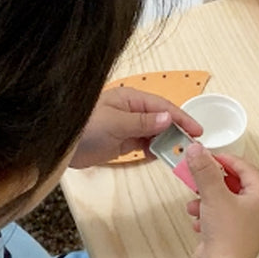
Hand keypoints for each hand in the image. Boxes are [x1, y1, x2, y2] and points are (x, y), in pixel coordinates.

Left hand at [69, 86, 202, 168]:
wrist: (60, 145)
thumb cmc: (85, 127)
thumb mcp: (116, 123)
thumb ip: (143, 122)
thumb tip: (168, 119)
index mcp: (132, 99)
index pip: (164, 107)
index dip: (182, 119)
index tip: (198, 132)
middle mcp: (133, 111)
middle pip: (162, 121)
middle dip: (178, 132)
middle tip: (192, 147)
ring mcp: (128, 127)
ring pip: (155, 134)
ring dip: (167, 143)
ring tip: (180, 155)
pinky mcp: (123, 143)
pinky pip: (145, 145)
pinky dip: (154, 151)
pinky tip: (162, 158)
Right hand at [183, 144, 258, 257]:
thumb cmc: (226, 232)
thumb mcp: (213, 195)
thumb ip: (205, 170)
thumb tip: (196, 148)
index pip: (249, 170)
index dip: (229, 161)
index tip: (210, 156)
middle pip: (237, 187)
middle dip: (214, 183)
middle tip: (199, 177)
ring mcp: (249, 228)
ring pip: (226, 204)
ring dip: (207, 201)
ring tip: (193, 204)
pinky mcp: (236, 240)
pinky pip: (222, 220)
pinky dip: (209, 216)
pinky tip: (197, 221)